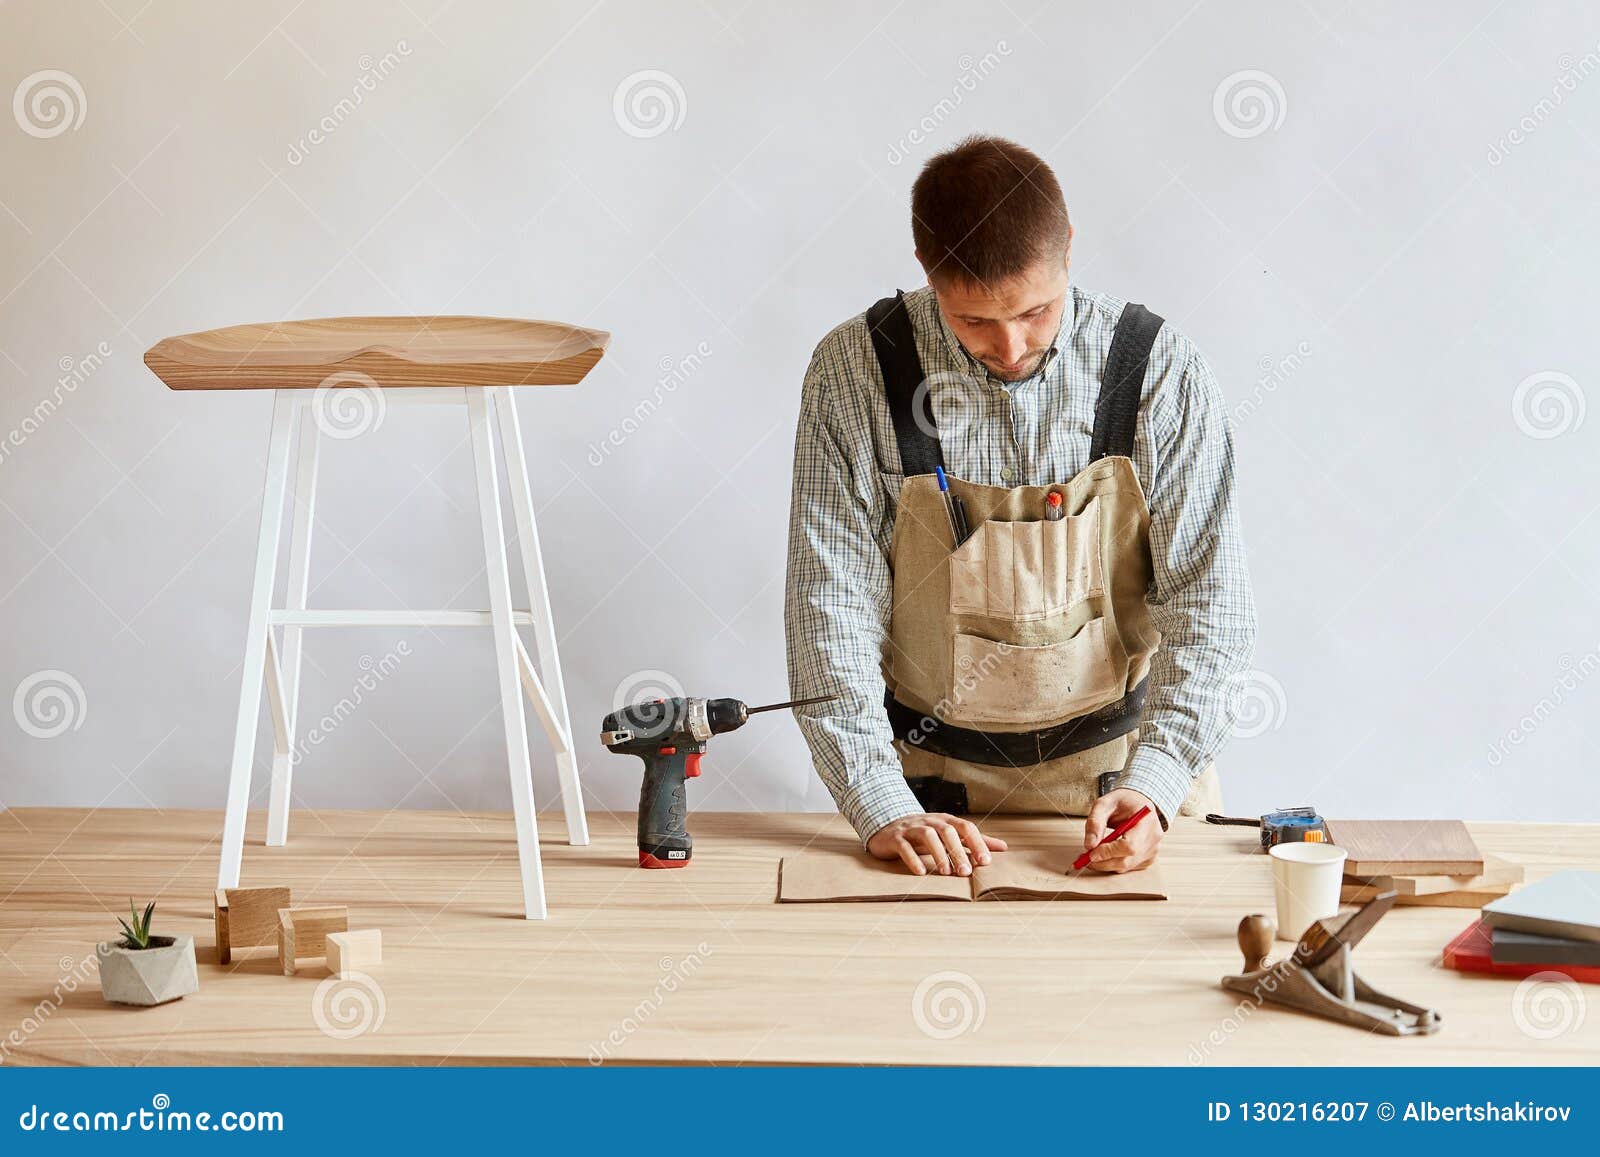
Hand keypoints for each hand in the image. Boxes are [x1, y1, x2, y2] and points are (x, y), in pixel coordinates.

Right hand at [866, 813, 1007, 875]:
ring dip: (938, 853)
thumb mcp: (950, 835)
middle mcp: (930, 822)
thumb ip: (974, 841)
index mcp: (945, 821)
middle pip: (948, 832)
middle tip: (966, 872)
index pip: (965, 828)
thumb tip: (1003, 847)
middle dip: (958, 852)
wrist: (888, 827)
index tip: (986, 862)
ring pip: (927, 836)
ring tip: (946, 873)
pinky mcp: (896, 838)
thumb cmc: (924, 834)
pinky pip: (904, 846)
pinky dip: (913, 858)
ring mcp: (912, 828)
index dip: (976, 843)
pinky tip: (921, 872)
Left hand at [1082, 788, 1163, 872]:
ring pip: (1126, 866)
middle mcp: (1153, 838)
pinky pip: (1129, 867)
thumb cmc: (1123, 802)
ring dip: (1106, 864)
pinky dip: (1115, 863)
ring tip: (1093, 853)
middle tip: (1084, 857)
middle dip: (1103, 861)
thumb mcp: (1104, 804)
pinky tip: (1107, 853)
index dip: (1109, 852)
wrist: (1138, 803)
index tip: (1091, 853)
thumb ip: (1095, 823)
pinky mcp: (1148, 858)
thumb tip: (1089, 846)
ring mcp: (1153, 850)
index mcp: (1146, 821)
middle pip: (1127, 860)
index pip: (1130, 845)